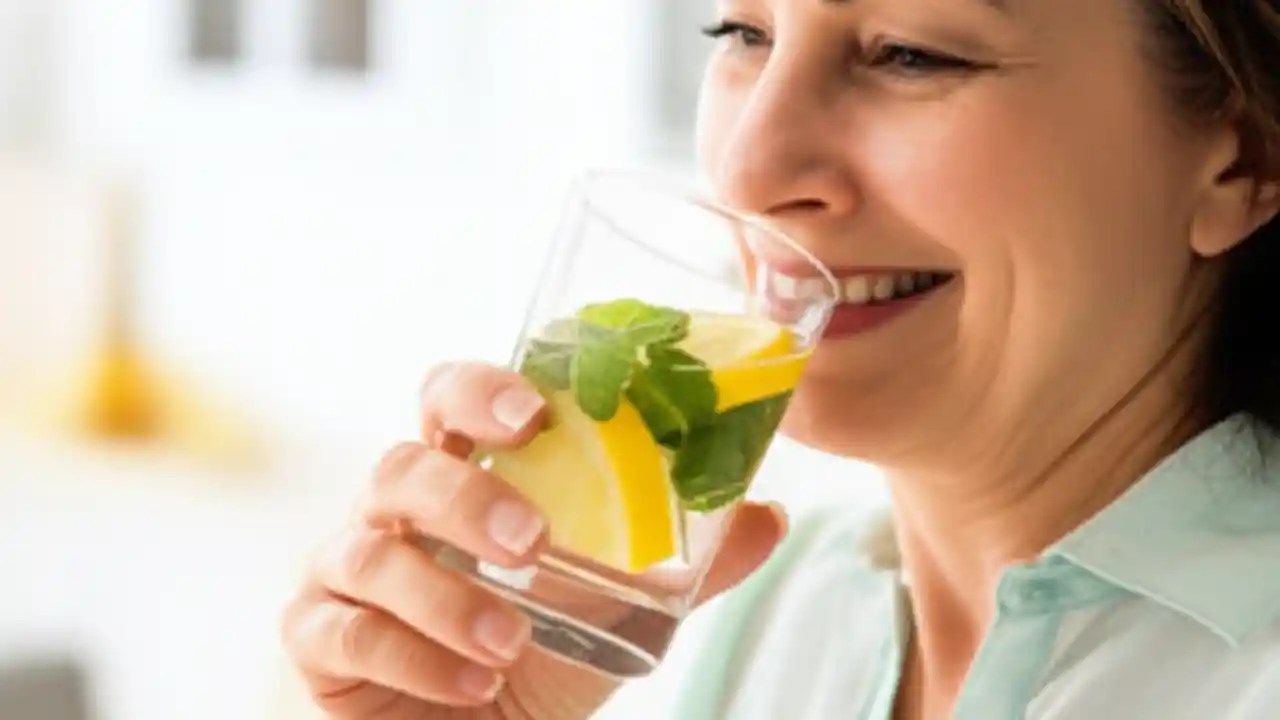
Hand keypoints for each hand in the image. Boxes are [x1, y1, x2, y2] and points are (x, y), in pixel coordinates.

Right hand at [281, 362, 787, 718]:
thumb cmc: (535, 651)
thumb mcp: (620, 607)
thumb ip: (688, 563)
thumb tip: (769, 515)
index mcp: (462, 475)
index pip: (450, 400)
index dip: (480, 390)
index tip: (535, 410)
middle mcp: (395, 509)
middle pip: (400, 465)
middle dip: (464, 497)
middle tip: (531, 541)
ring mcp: (346, 568)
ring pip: (366, 551)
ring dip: (446, 598)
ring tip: (511, 644)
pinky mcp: (316, 635)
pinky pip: (340, 632)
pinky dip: (411, 658)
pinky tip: (471, 684)